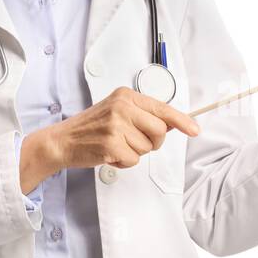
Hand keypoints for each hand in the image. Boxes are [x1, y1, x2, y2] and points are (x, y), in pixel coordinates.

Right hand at [29, 87, 199, 186]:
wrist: (63, 140)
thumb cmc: (92, 127)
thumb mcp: (117, 110)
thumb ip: (142, 114)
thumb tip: (173, 125)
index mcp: (126, 96)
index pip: (163, 108)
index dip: (182, 121)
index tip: (195, 130)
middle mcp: (123, 107)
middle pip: (160, 131)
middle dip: (152, 141)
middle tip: (132, 140)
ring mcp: (116, 126)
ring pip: (147, 148)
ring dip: (134, 152)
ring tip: (116, 145)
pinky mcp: (111, 145)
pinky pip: (134, 160)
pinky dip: (124, 162)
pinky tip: (110, 154)